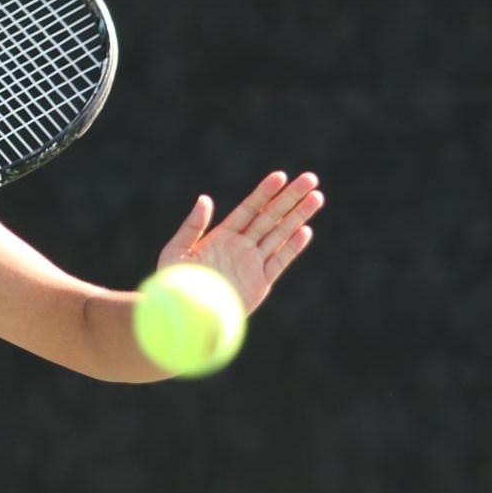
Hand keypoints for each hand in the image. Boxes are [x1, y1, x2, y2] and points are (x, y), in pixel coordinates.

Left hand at [157, 171, 323, 313]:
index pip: (249, 209)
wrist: (186, 316)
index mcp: (222, 237)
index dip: (265, 192)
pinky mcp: (260, 283)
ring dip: (298, 216)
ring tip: (317, 197)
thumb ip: (192, 226)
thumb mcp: (177, 251)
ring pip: (280, 234)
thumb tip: (204, 199)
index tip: (281, 176)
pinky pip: (279, 262)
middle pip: (271, 217)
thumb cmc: (175, 284)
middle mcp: (240, 247)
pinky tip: (305, 231)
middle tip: (310, 178)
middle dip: (290, 198)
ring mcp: (252, 264)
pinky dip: (292, 247)